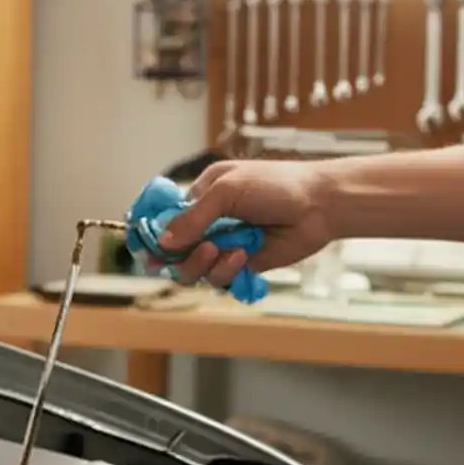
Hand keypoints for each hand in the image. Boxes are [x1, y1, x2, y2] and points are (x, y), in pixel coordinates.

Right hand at [157, 160, 335, 287]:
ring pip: (193, 269)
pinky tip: (243, 255)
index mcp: (199, 197)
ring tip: (221, 250)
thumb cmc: (275, 186)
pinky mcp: (241, 266)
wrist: (319, 204)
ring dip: (202, 263)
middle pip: (172, 251)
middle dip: (179, 254)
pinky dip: (226, 269)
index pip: (163, 219)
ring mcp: (223, 246)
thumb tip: (161, 243)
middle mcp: (207, 224)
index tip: (143, 247)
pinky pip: (218, 278)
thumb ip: (193, 218)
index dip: (151, 234)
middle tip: (198, 249)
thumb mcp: (227, 191)